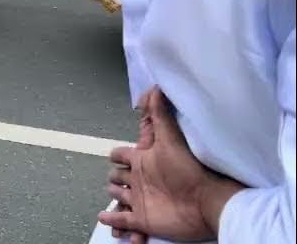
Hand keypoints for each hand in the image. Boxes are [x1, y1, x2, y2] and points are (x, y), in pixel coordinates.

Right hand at [98, 88, 243, 242]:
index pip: (121, 156)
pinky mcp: (142, 219)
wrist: (205, 203)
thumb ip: (161, 114)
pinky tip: (104, 219)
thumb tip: (156, 87)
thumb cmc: (188, 170)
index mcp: (143, 161)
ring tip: (112, 201)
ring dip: (114, 199)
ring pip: (119, 197)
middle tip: (114, 181)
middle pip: (118, 177)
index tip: (115, 155)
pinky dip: (112, 221)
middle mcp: (140, 180)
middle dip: (114, 178)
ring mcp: (140, 200)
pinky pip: (122, 221)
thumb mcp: (170, 139)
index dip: (116, 155)